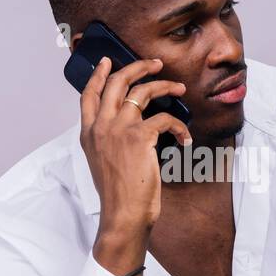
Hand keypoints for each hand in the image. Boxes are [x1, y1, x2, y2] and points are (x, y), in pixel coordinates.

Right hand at [79, 56, 190, 275]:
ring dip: (164, 85)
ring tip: (179, 87)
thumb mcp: (103, 163)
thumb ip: (108, 141)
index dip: (98, 74)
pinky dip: (180, 126)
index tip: (107, 61)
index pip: (88, 95)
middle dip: (137, 67)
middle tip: (155, 64)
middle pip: (116, 82)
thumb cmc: (118, 195)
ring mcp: (118, 130)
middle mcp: (100, 127)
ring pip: (141, 91)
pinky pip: (165, 118)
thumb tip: (127, 127)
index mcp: (89, 134)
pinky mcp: (140, 137)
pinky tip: (186, 138)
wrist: (122, 215)